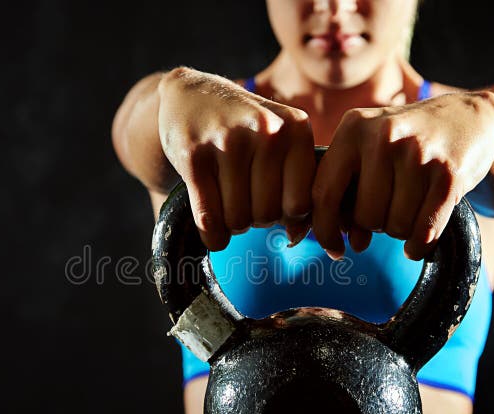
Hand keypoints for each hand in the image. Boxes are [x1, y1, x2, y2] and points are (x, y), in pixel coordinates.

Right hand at [157, 67, 315, 250]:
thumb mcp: (281, 144)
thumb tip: (295, 237)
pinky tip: (210, 227)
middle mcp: (265, 130)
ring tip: (227, 203)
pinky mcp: (193, 154)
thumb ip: (298, 185)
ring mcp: (227, 140)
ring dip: (231, 223)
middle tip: (244, 201)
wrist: (192, 95)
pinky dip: (211, 233)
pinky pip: (208, 217)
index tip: (271, 202)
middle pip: (268, 214)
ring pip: (238, 219)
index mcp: (296, 128)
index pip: (301, 204)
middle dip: (255, 219)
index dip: (284, 214)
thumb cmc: (244, 132)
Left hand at [312, 91, 493, 259]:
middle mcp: (383, 136)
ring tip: (407, 210)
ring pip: (396, 225)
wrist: (466, 116)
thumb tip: (347, 245)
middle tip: (387, 209)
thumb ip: (347, 193)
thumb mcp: (368, 151)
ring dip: (400, 230)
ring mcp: (418, 153)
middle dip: (374, 225)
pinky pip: (425, 229)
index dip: (325, 230)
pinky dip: (419, 244)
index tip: (335, 250)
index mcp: (353, 129)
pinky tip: (418, 240)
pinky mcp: (450, 172)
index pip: (325, 193)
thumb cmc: (404, 142)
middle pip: (365, 216)